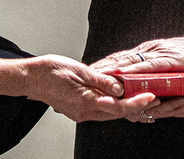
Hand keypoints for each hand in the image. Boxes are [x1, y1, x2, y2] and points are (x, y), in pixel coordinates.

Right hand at [26, 54, 156, 122]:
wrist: (30, 77)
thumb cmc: (51, 71)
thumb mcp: (80, 71)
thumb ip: (102, 80)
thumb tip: (121, 86)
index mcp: (85, 102)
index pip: (117, 107)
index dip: (136, 103)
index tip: (150, 97)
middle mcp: (83, 112)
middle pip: (116, 113)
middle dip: (135, 106)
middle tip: (153, 97)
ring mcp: (79, 113)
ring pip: (108, 112)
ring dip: (124, 105)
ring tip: (141, 95)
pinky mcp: (77, 110)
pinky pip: (99, 109)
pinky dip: (111, 103)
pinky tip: (118, 95)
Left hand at [90, 33, 183, 122]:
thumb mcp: (168, 63)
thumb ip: (153, 70)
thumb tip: (139, 80)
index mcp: (147, 53)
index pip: (121, 59)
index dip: (104, 66)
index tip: (88, 72)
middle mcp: (148, 51)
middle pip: (120, 59)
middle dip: (102, 67)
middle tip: (84, 75)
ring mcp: (157, 54)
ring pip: (130, 61)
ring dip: (112, 70)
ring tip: (97, 76)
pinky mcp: (168, 59)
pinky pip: (147, 66)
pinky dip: (134, 71)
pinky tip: (123, 75)